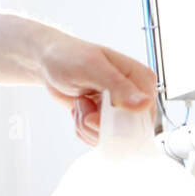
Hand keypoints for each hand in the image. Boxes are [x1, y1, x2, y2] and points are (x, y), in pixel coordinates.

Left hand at [38, 36, 156, 145]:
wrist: (49, 62)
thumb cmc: (70, 57)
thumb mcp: (92, 67)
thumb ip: (118, 86)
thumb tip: (143, 104)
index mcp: (141, 79)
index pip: (145, 117)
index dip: (119, 125)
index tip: (93, 118)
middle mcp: (135, 96)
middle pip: (129, 132)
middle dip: (99, 127)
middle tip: (84, 111)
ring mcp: (120, 109)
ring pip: (112, 138)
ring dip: (88, 127)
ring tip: (80, 105)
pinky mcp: (107, 118)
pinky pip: (100, 138)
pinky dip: (84, 130)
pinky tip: (79, 110)